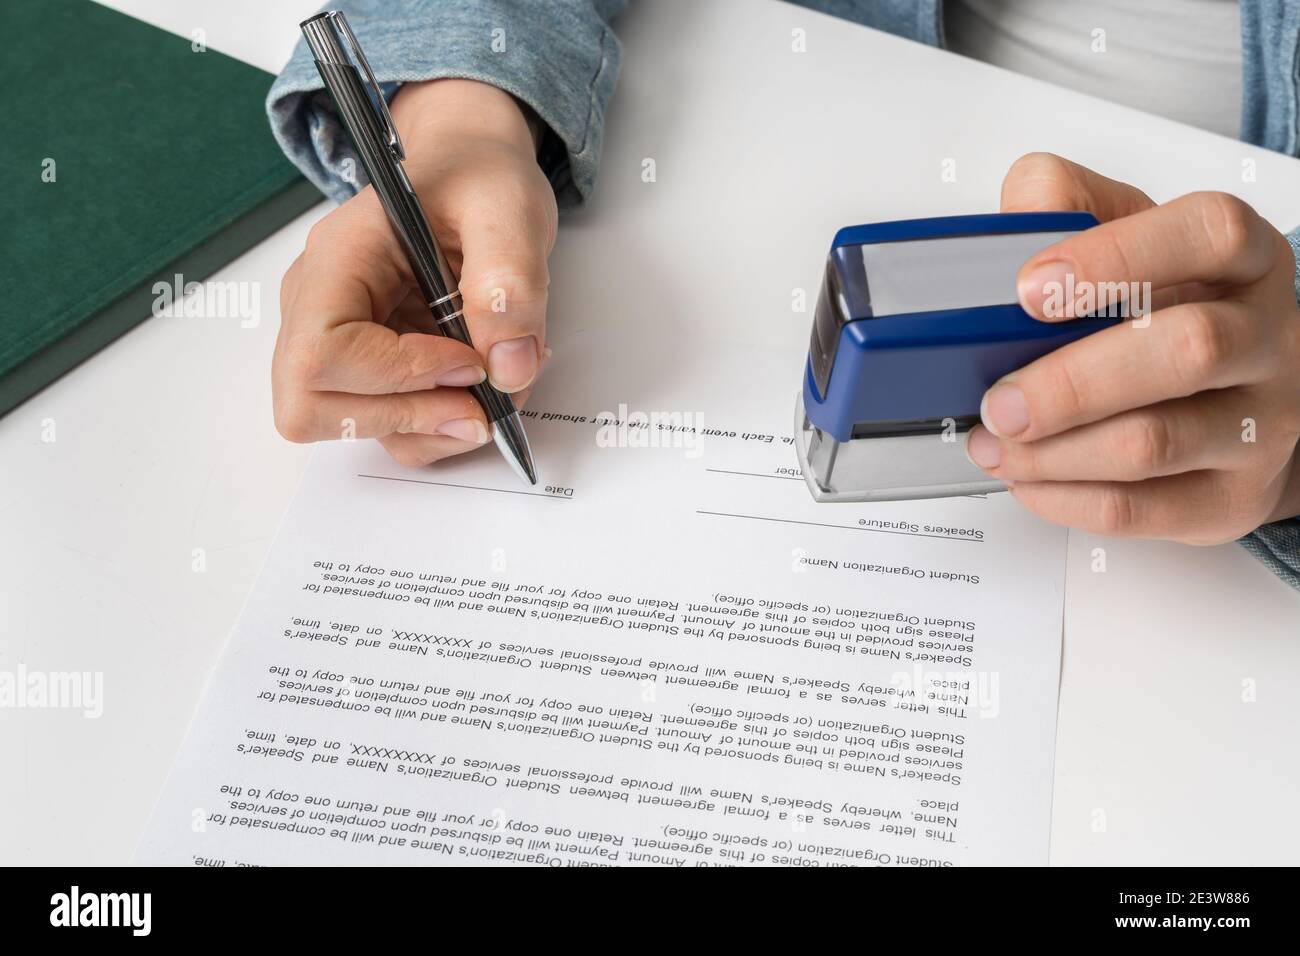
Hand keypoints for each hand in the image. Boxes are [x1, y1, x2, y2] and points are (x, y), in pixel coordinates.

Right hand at [273, 79, 555, 465]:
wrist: (471, 170)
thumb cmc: (476, 178)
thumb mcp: (510, 209)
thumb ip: (511, 281)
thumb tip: (508, 367)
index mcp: (338, 257)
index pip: (321, 352)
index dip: (398, 376)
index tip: (470, 362)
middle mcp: (319, 303)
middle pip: (310, 406)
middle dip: (406, 417)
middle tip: (480, 396)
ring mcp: (335, 341)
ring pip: (352, 426)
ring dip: (431, 426)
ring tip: (493, 382)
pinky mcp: (366, 367)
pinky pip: (387, 426)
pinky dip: (438, 425)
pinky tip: (477, 385)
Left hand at [965, 153, 1299, 543]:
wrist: (1244, 401)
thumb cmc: (1173, 312)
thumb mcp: (1130, 239)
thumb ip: (1072, 204)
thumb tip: (1024, 203)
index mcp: (1243, 260)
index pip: (1206, 235)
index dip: (1115, 256)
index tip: (1029, 288)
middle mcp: (1267, 337)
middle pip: (1186, 350)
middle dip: (1071, 382)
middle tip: (999, 399)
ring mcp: (1261, 424)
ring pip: (1155, 442)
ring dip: (1053, 450)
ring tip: (995, 442)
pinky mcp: (1232, 497)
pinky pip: (1140, 509)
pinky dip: (1064, 497)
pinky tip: (1026, 477)